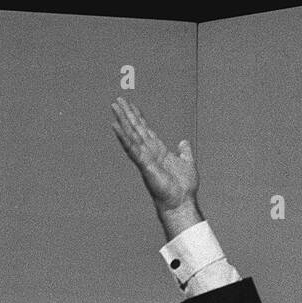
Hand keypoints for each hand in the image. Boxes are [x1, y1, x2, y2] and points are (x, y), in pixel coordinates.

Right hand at [112, 97, 202, 237]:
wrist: (181, 202)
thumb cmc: (183, 187)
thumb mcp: (187, 163)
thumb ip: (184, 152)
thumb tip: (183, 142)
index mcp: (158, 150)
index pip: (145, 130)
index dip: (138, 117)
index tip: (131, 105)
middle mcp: (149, 152)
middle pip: (136, 129)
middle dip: (127, 114)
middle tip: (117, 100)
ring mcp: (145, 158)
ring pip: (131, 135)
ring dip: (122, 120)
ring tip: (114, 107)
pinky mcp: (144, 164)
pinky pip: (132, 148)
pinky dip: (123, 137)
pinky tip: (116, 126)